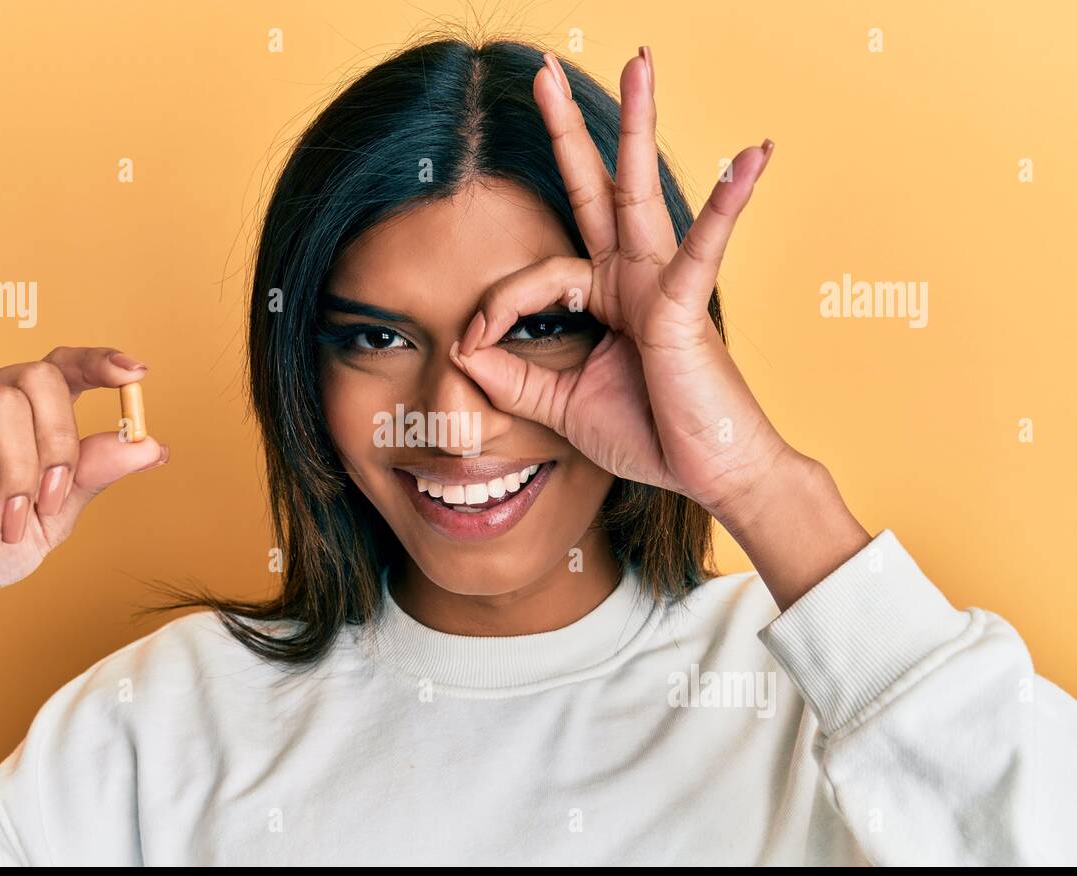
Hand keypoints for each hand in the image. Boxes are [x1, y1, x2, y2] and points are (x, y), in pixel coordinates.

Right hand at [0, 346, 168, 645]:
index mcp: (25, 418)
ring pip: (2, 403)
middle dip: (56, 445)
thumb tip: (150, 444)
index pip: (63, 367)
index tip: (135, 373)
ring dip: (15, 471)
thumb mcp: (53, 516)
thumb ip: (93, 474)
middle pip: (40, 377)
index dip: (99, 362)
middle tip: (44, 501)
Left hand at [450, 46, 792, 525]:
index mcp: (605, 300)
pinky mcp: (686, 304)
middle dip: (570, 131)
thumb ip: (512, 377)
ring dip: (637, 125)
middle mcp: (633, 279)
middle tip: (544, 72)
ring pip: (639, 192)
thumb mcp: (560, 405)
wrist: (710, 474)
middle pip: (596, 190)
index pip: (536, 276)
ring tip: (641, 63)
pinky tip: (753, 155)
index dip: (494, 305)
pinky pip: (700, 246)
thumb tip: (460, 353)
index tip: (468, 342)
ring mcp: (661, 284)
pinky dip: (725, 202)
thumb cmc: (650, 434)